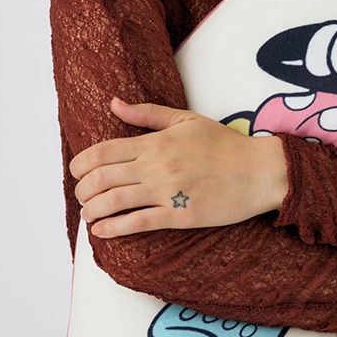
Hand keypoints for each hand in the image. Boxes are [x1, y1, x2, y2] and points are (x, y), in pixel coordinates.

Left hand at [70, 98, 288, 237]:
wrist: (259, 171)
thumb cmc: (226, 145)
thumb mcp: (186, 120)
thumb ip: (147, 114)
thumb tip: (113, 103)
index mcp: (156, 142)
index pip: (103, 151)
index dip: (80, 164)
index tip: (76, 172)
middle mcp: (156, 166)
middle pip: (101, 178)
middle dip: (82, 190)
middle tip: (82, 196)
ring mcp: (167, 191)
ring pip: (114, 201)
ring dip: (93, 210)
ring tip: (89, 215)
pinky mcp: (180, 215)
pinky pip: (138, 223)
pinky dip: (114, 228)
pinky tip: (102, 232)